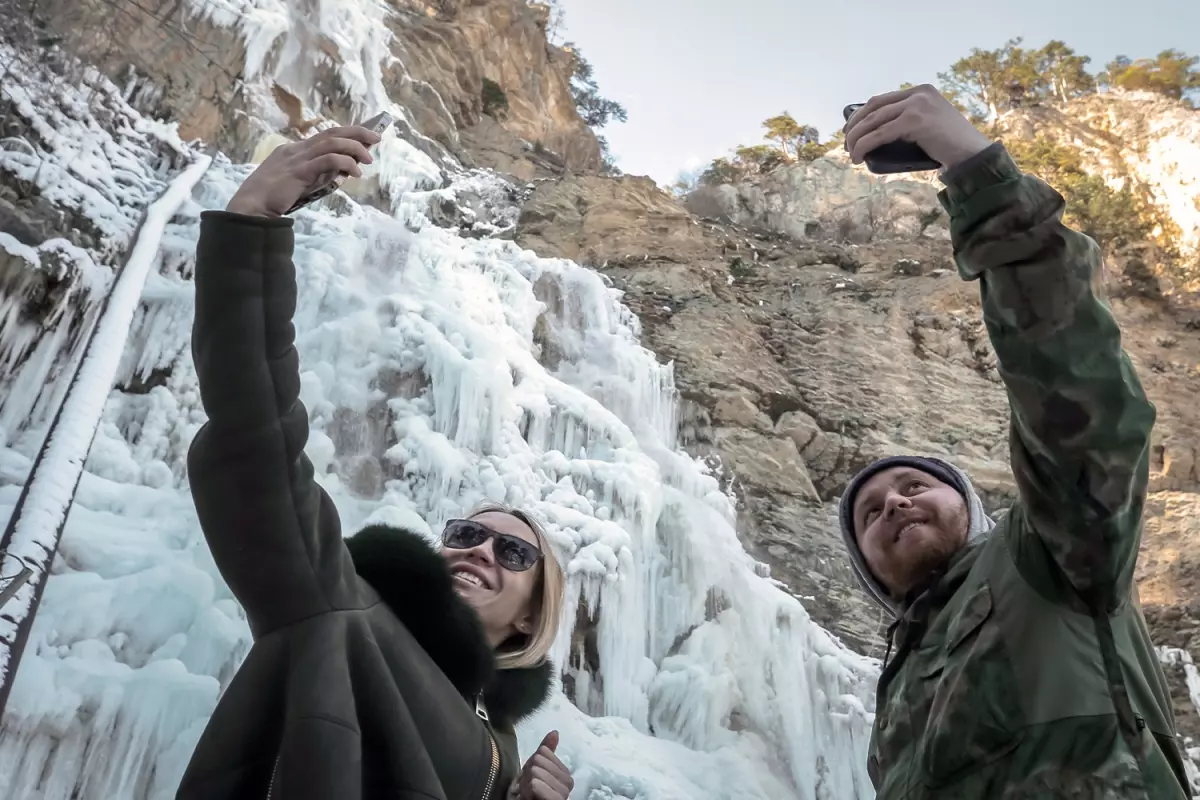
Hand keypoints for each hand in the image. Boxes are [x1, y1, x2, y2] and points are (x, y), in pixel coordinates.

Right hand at [225, 126, 380, 216]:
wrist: (250, 208)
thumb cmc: (270, 200)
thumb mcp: (296, 184)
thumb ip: (315, 176)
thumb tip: (339, 173)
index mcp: (293, 150)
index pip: (324, 136)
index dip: (346, 135)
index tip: (364, 139)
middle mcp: (295, 149)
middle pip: (331, 132)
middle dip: (356, 132)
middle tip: (376, 137)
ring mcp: (296, 158)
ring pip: (332, 142)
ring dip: (354, 147)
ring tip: (368, 159)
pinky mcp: (299, 171)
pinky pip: (328, 160)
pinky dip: (345, 163)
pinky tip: (355, 172)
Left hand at [511, 731, 572, 799]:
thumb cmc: (528, 794)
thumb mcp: (534, 769)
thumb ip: (547, 752)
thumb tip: (555, 732)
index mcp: (566, 774)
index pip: (543, 752)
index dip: (531, 764)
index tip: (531, 779)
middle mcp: (569, 785)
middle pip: (539, 761)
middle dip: (527, 775)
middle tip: (528, 789)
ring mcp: (563, 796)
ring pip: (536, 773)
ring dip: (525, 785)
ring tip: (528, 795)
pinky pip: (536, 785)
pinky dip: (526, 791)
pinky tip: (529, 799)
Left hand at [843, 84, 991, 171]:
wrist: (972, 154)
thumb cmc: (949, 146)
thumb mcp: (927, 125)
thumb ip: (907, 121)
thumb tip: (876, 134)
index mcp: (921, 91)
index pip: (881, 100)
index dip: (861, 115)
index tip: (850, 131)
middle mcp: (919, 93)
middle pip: (873, 107)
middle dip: (855, 126)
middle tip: (847, 144)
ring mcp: (918, 105)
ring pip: (873, 120)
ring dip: (856, 139)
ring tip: (851, 154)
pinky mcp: (916, 121)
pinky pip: (880, 134)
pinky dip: (864, 146)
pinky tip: (859, 157)